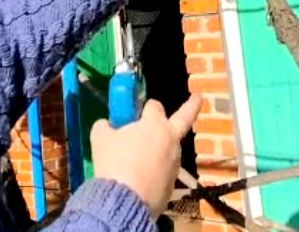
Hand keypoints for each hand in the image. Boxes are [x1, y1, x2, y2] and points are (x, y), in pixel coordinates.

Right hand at [90, 96, 201, 216]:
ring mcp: (175, 162)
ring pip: (171, 148)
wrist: (125, 200)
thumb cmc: (114, 162)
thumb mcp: (100, 139)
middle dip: (192, 105)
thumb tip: (106, 125)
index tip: (136, 112)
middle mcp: (171, 140)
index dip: (144, 107)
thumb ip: (105, 127)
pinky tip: (140, 179)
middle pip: (185, 117)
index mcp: (155, 124)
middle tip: (198, 97)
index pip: (154, 105)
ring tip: (140, 158)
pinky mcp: (172, 184)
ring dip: (161, 148)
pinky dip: (155, 171)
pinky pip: (164, 171)